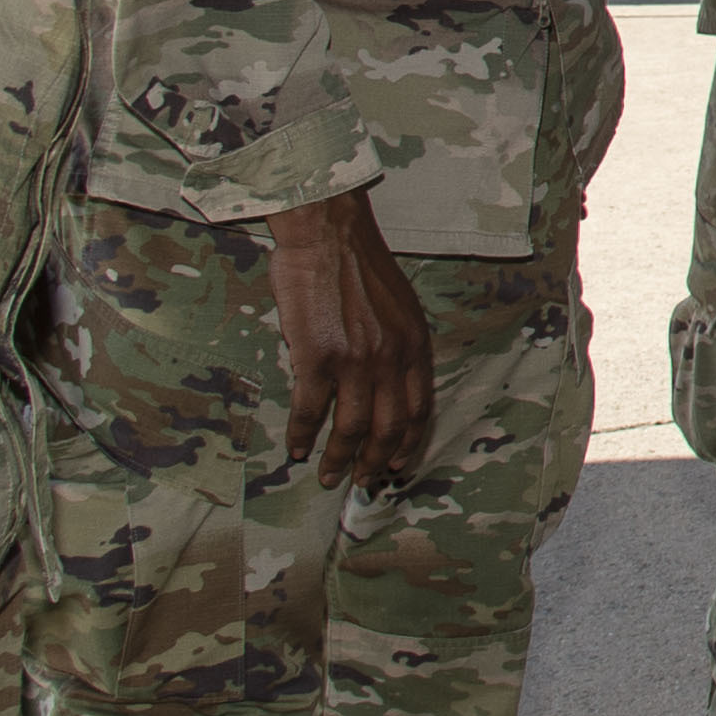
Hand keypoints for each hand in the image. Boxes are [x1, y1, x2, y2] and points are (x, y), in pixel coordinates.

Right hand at [269, 188, 432, 487]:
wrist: (327, 233)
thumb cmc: (357, 264)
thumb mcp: (400, 305)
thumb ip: (400, 343)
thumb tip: (393, 377)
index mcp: (415, 346)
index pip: (420, 408)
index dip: (408, 442)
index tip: (397, 464)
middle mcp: (391, 359)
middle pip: (389, 428)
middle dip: (376, 462)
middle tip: (364, 482)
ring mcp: (355, 361)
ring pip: (350, 429)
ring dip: (339, 459)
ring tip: (329, 477)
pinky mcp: (317, 357)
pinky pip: (309, 410)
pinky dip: (301, 434)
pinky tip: (294, 448)